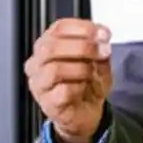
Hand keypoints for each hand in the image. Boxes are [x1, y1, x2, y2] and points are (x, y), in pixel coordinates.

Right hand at [25, 18, 112, 142]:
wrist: (88, 114)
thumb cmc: (87, 84)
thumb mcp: (98, 61)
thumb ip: (99, 47)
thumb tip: (102, 38)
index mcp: (49, 45)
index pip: (59, 28)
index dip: (82, 28)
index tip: (103, 33)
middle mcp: (38, 63)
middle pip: (51, 47)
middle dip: (82, 46)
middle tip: (102, 51)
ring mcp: (40, 84)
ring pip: (54, 69)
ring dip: (81, 68)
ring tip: (92, 73)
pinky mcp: (48, 104)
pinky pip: (62, 91)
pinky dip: (79, 87)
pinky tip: (84, 88)